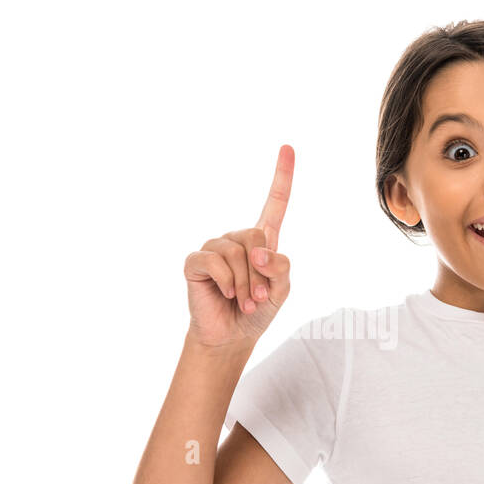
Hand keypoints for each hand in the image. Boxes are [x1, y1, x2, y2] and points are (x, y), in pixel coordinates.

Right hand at [183, 144, 293, 348]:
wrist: (231, 337)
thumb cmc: (257, 311)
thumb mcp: (281, 291)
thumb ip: (280, 268)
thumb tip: (259, 253)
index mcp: (262, 241)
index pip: (275, 203)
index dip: (282, 176)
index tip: (287, 147)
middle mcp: (237, 239)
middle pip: (256, 237)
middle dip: (261, 274)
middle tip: (258, 298)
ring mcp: (215, 248)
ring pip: (237, 253)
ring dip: (245, 284)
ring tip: (243, 301)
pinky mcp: (196, 262)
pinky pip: (215, 262)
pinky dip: (226, 282)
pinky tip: (226, 295)